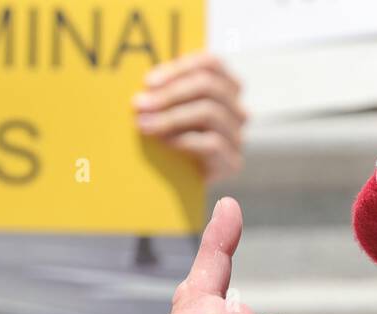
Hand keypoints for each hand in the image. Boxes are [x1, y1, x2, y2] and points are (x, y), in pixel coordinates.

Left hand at [132, 52, 246, 181]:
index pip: (212, 64)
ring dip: (171, 117)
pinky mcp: (232, 162)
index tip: (148, 82)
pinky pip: (212, 143)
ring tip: (144, 125)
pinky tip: (164, 143)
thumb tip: (145, 83)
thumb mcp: (170, 109)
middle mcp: (237, 110)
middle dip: (170, 94)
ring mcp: (237, 136)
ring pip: (210, 112)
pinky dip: (184, 140)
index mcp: (226, 88)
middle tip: (139, 105)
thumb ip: (165, 90)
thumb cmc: (171, 139)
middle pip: (210, 86)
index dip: (180, 68)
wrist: (182, 187)